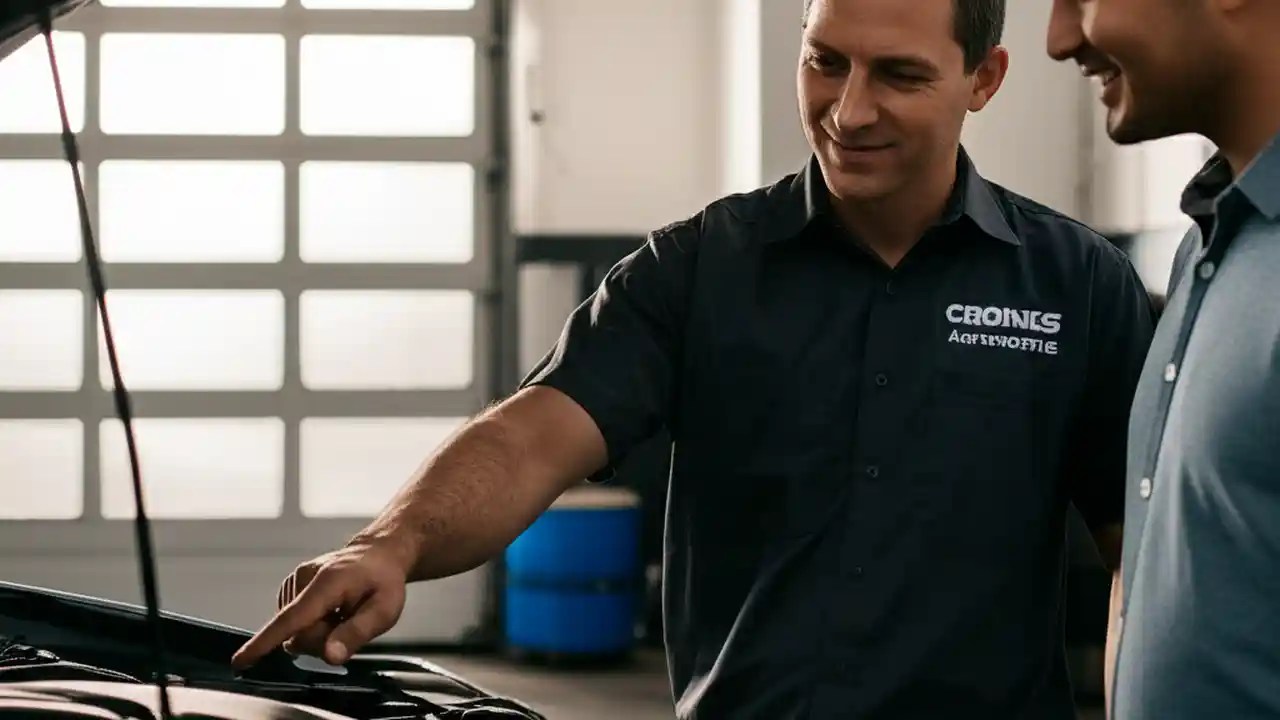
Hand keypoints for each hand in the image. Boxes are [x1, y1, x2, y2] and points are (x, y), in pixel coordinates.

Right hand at [230, 541, 409, 670]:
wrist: (379, 554)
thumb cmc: (384, 582)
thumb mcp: (385, 610)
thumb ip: (357, 633)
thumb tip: (330, 656)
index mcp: (325, 584)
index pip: (290, 620)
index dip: (264, 643)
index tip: (239, 661)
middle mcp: (303, 579)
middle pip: (297, 634)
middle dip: (321, 641)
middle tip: (349, 622)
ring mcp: (295, 580)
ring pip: (295, 630)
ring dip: (318, 632)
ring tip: (342, 613)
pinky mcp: (292, 585)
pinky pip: (294, 621)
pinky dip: (312, 623)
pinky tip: (331, 610)